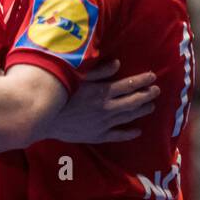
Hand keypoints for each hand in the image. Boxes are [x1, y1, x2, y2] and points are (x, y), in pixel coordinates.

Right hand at [44, 59, 158, 142]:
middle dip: (147, 95)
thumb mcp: (77, 77)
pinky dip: (128, 133)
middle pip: (133, 101)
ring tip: (150, 106)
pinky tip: (137, 131)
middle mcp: (107, 108)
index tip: (152, 76)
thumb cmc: (58, 94)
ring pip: (128, 116)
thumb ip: (99, 71)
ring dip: (141, 111)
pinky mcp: (96, 135)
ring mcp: (103, 123)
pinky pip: (117, 135)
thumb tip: (118, 64)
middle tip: (156, 91)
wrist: (43, 117)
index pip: (129, 85)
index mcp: (102, 92)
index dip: (143, 80)